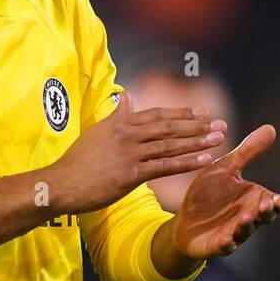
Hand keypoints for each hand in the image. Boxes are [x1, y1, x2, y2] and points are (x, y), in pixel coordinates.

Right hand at [52, 90, 226, 214]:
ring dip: (197, 141)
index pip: (156, 115)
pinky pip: (165, 167)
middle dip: (196, 125)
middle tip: (219, 123)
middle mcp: (127, 135)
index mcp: (119, 123)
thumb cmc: (76, 162)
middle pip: (168, 127)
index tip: (200, 112)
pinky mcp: (131, 174)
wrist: (61, 184)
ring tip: (218, 138)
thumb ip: (116, 116)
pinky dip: (186, 162)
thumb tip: (127, 96)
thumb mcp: (96, 132)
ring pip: (170, 145)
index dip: (181, 113)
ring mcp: (130, 154)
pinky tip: (204, 159)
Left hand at [168, 124, 279, 258]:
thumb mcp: (225, 168)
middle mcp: (248, 218)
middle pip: (263, 218)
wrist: (183, 219)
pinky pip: (225, 246)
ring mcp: (234, 233)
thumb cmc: (208, 194)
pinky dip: (227, 244)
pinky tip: (226, 239)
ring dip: (246, 226)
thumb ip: (247, 152)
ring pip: (245, 231)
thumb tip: (271, 128)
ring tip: (245, 218)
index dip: (277, 202)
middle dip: (265, 213)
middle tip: (265, 205)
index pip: (272, 202)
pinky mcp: (217, 245)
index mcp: (253, 199)